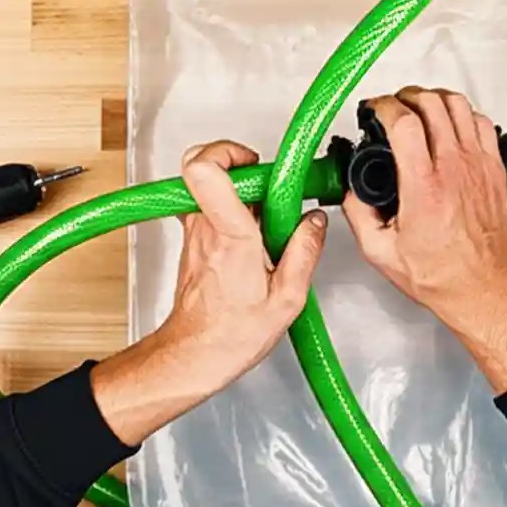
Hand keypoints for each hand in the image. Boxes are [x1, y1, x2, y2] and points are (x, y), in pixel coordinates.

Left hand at [92, 140, 327, 444]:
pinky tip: (253, 231)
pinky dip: (231, 207)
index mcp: (229, 235)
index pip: (203, 169)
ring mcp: (194, 232)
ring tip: (266, 214)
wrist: (194, 355)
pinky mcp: (192, 241)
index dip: (229, 152)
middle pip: (201, 164)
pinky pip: (208, 207)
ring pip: (206, 185)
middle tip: (265, 181)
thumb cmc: (231, 334)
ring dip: (237, 187)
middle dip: (236, 160)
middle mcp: (205, 227)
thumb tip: (314, 223)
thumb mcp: (287, 299)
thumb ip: (304, 252)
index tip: (259, 163)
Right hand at [342, 87, 506, 392]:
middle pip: (433, 104)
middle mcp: (454, 170)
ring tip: (419, 109)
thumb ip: (358, 213)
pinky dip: (463, 114)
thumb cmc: (439, 273)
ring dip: (435, 100)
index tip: (375, 110)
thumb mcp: (379, 251)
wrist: (478, 285)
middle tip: (393, 108)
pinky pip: (482, 122)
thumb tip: (351, 188)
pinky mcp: (494, 169)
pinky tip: (450, 124)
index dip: (384, 106)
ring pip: (460, 106)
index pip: (405, 122)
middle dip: (406, 97)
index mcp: (424, 187)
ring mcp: (478, 166)